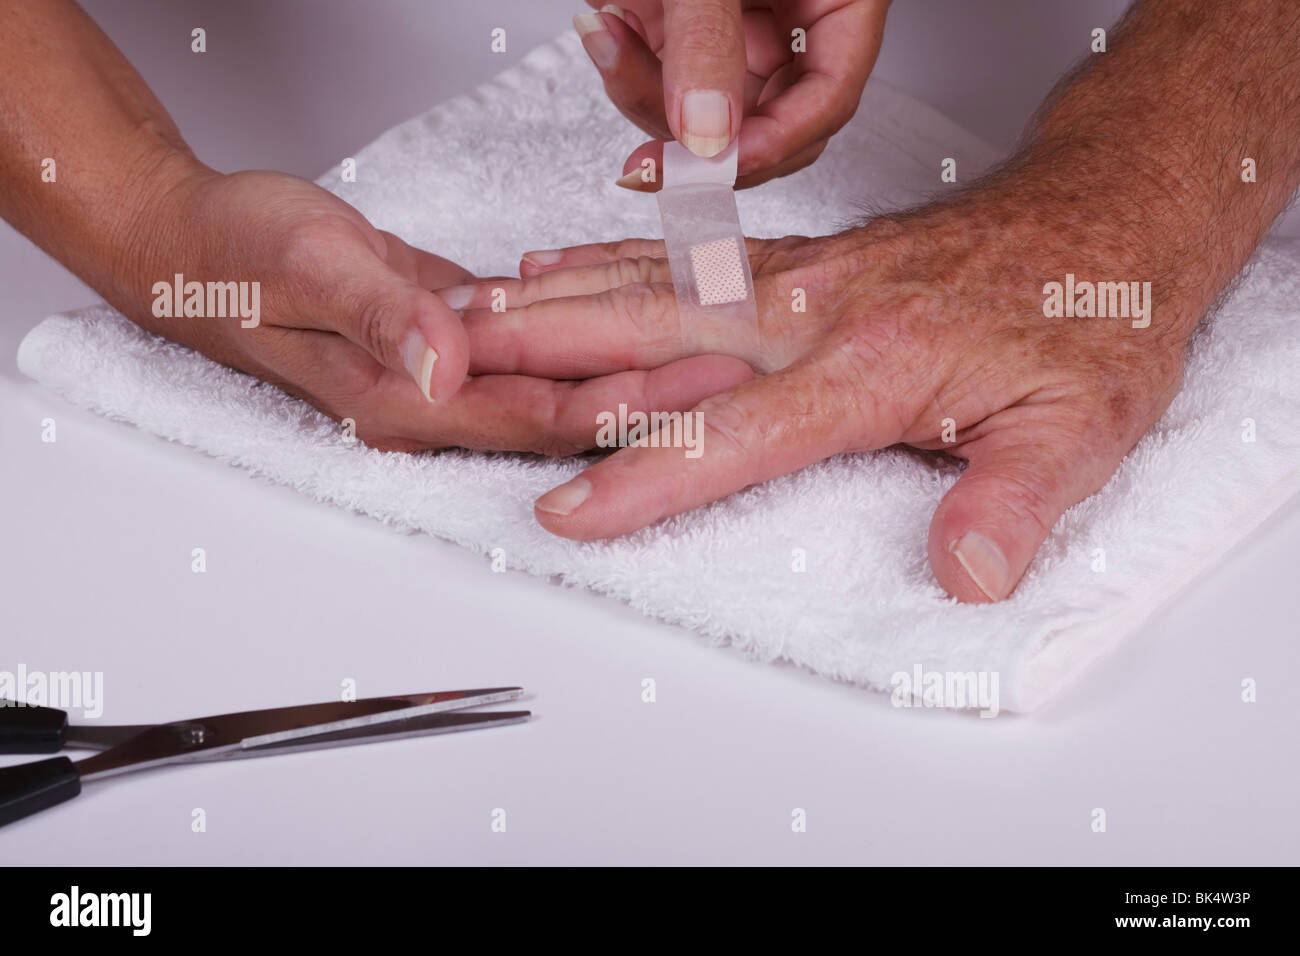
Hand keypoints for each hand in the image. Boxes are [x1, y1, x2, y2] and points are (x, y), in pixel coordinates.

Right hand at [120, 164, 751, 451]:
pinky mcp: (454, 340)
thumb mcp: (305, 263)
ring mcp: (447, 376)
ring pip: (561, 385)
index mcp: (406, 398)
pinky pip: (537, 350)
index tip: (702, 398)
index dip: (627, 409)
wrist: (196, 244)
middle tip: (745, 379)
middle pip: (568, 412)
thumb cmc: (235, 255)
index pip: (541, 416)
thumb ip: (380, 315)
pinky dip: (590, 340)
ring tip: (715, 354)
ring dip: (636, 372)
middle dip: (658, 402)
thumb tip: (445, 364)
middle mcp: (435, 401)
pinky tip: (638, 322)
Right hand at [450, 173, 1200, 601]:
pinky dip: (608, 261)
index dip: (645, 478)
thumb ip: (1013, 501)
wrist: (1103, 216)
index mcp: (870, 362)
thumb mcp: (1079, 427)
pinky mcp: (797, 259)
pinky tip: (556, 266)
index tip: (568, 509)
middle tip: (454, 370)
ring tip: (468, 317)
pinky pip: (683, 257)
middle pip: (654, 335)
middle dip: (547, 357)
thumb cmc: (1089, 317)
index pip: (733, 431)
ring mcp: (797, 276)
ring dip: (555, 303)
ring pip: (651, 288)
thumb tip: (964, 574)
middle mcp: (813, 310)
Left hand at [573, 0, 889, 187]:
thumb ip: (707, 39)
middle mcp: (795, 16)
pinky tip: (605, 25)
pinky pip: (664, 78)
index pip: (827, 98)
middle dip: (697, 134)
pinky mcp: (687, 25)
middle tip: (649, 152)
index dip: (774, 144)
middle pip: (765, 121)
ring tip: (608, 32)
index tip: (717, 166)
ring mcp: (741, 24)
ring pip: (706, 112)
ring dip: (643, 91)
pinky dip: (625, 64)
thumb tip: (706, 131)